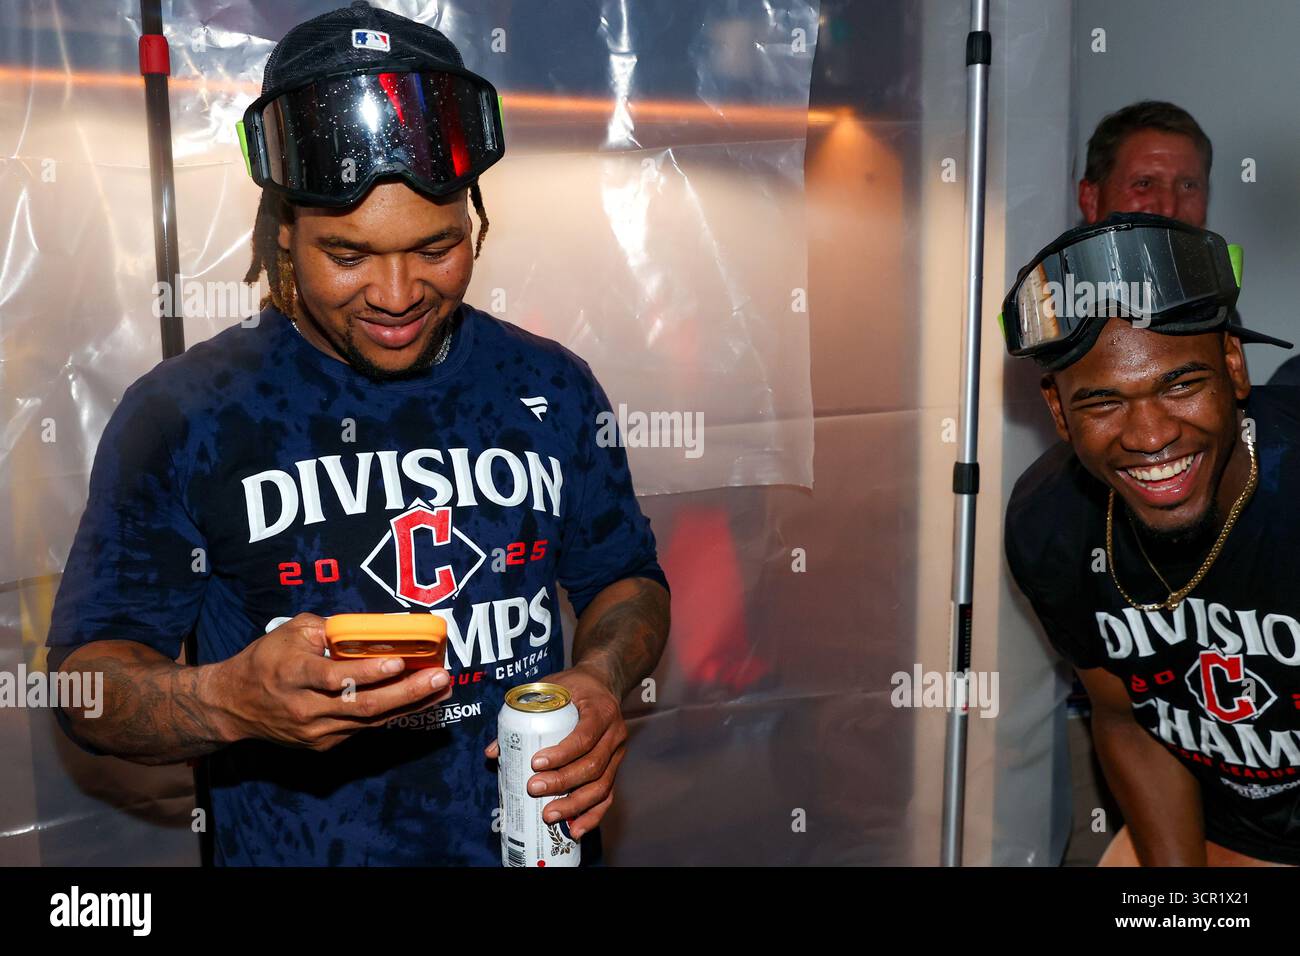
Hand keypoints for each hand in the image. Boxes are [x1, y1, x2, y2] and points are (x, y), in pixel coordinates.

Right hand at [214, 613, 454, 750]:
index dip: (367, 673)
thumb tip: (370, 627)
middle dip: (406, 692)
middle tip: (439, 677)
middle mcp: (304, 708)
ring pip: (369, 720)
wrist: (233, 706)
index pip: (333, 678)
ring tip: (440, 688)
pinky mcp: (323, 743)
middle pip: (361, 705)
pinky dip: (393, 714)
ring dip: (409, 704)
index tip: (398, 663)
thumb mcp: (291, 632)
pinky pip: (364, 727)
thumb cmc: (266, 660)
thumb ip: (329, 628)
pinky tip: (419, 700)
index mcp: (292, 675)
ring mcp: (315, 731)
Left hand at [484, 663, 625, 838]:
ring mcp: (617, 753)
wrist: (602, 683)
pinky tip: (576, 829)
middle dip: (562, 782)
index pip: (585, 736)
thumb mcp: (549, 689)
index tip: (536, 763)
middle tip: (534, 789)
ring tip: (549, 814)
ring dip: (575, 804)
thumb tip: (494, 752)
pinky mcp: (615, 768)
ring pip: (602, 786)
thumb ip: (523, 714)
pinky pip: (607, 796)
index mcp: (600, 710)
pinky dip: (592, 815)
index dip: (562, 753)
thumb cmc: (573, 687)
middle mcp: (614, 733)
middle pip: (593, 765)